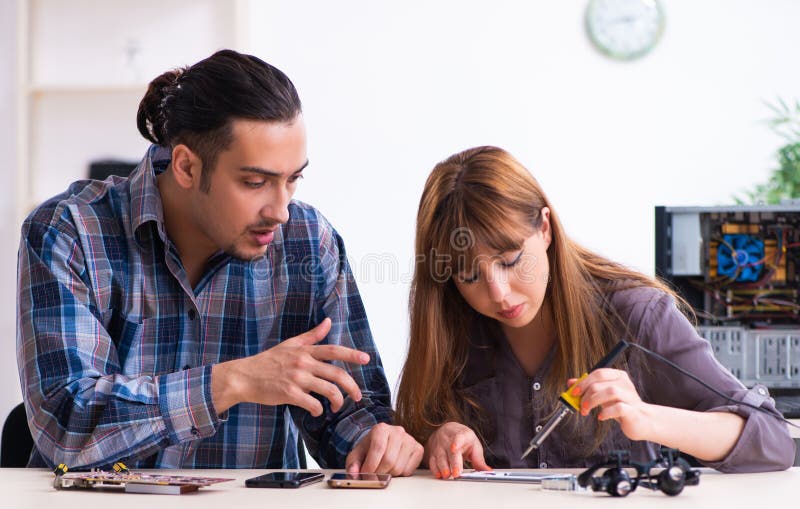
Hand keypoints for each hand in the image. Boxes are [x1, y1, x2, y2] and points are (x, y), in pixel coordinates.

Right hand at [211, 318, 369, 414]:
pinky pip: (312, 404)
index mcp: (305, 351)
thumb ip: (312, 336)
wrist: (243, 377)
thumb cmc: (267, 361)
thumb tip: (328, 322)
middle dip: (351, 386)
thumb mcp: (290, 344)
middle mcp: (303, 363)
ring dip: (337, 401)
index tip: (366, 358)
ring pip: (328, 390)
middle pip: (337, 374)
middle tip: (357, 396)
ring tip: (338, 406)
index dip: (352, 354)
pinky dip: (318, 410)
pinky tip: (317, 411)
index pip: (334, 350)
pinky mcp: (289, 394)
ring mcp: (297, 379)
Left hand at [345, 423, 423, 475]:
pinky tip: (394, 468)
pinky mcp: (418, 449)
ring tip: (383, 470)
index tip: (365, 474)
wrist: (383, 443)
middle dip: (379, 473)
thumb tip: (353, 474)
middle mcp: (397, 431)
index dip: (371, 465)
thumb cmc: (370, 449)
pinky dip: (399, 475)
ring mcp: (410, 440)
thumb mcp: (358, 454)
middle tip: (373, 475)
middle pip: (389, 460)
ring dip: (389, 474)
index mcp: (381, 428)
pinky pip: (408, 471)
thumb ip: (352, 464)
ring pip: (398, 467)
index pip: (378, 448)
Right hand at [424, 422, 490, 479]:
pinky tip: (439, 474)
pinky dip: (435, 468)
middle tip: (456, 473)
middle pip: (450, 451)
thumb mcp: (473, 445)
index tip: (454, 448)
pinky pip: (432, 460)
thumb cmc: (462, 439)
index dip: (456, 442)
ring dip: (443, 467)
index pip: (459, 437)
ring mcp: (439, 444)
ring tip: (447, 475)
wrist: (446, 431)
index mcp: (461, 434)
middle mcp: (448, 438)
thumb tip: (487, 471)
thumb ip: (479, 459)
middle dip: (453, 462)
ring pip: (440, 456)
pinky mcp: (432, 451)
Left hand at [569, 368, 653, 440]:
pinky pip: (619, 407)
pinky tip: (601, 417)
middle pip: (601, 382)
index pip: (598, 373)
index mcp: (618, 376)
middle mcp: (625, 383)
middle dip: (586, 394)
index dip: (584, 382)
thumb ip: (588, 387)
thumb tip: (571, 382)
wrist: (642, 421)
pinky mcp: (633, 410)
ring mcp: (630, 396)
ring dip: (593, 402)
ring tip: (586, 411)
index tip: (574, 392)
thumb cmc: (621, 406)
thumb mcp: (603, 394)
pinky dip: (606, 412)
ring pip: (610, 391)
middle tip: (580, 406)